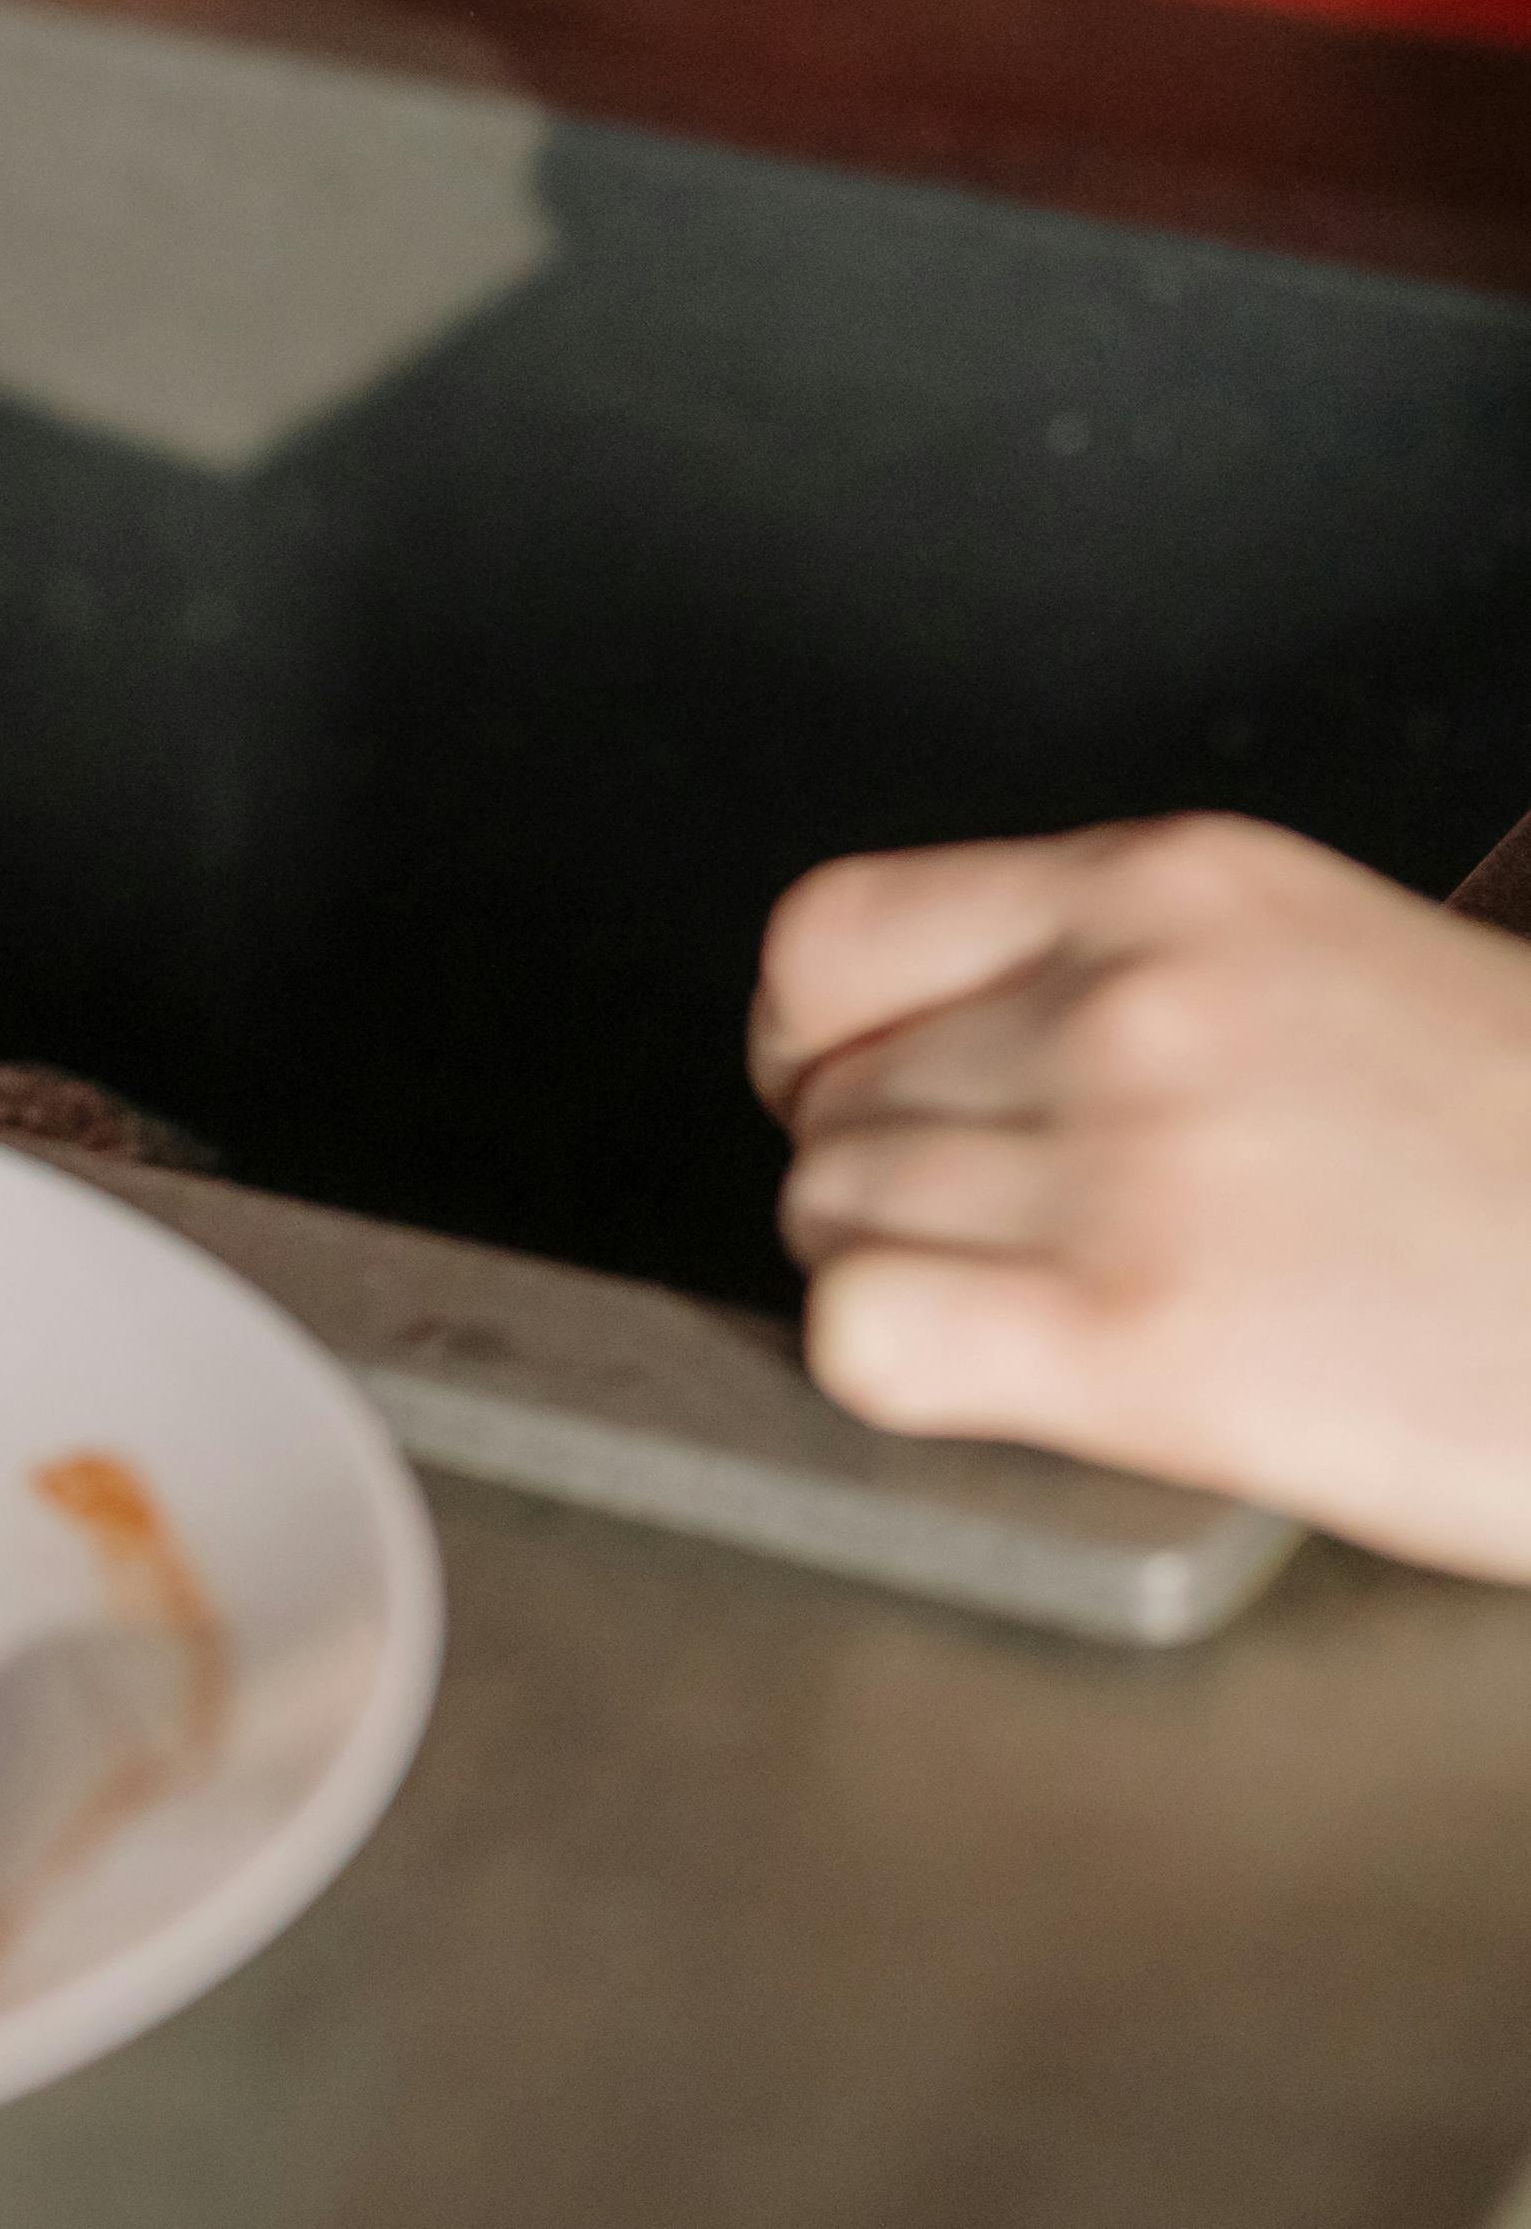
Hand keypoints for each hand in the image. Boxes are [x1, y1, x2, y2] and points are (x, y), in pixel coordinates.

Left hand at [753, 814, 1530, 1578]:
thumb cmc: (1530, 1146)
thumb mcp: (1329, 964)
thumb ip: (1129, 971)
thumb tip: (944, 1042)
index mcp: (1167, 888)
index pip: (832, 936)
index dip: (813, 1042)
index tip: (850, 1096)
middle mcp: (1123, 1002)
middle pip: (834, 1102)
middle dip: (883, 1183)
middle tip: (999, 1243)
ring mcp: (1125, 1164)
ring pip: (832, 1219)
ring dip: (897, 1281)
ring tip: (1034, 1315)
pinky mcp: (1139, 1339)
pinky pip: (865, 1338)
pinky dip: (893, 1369)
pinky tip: (999, 1383)